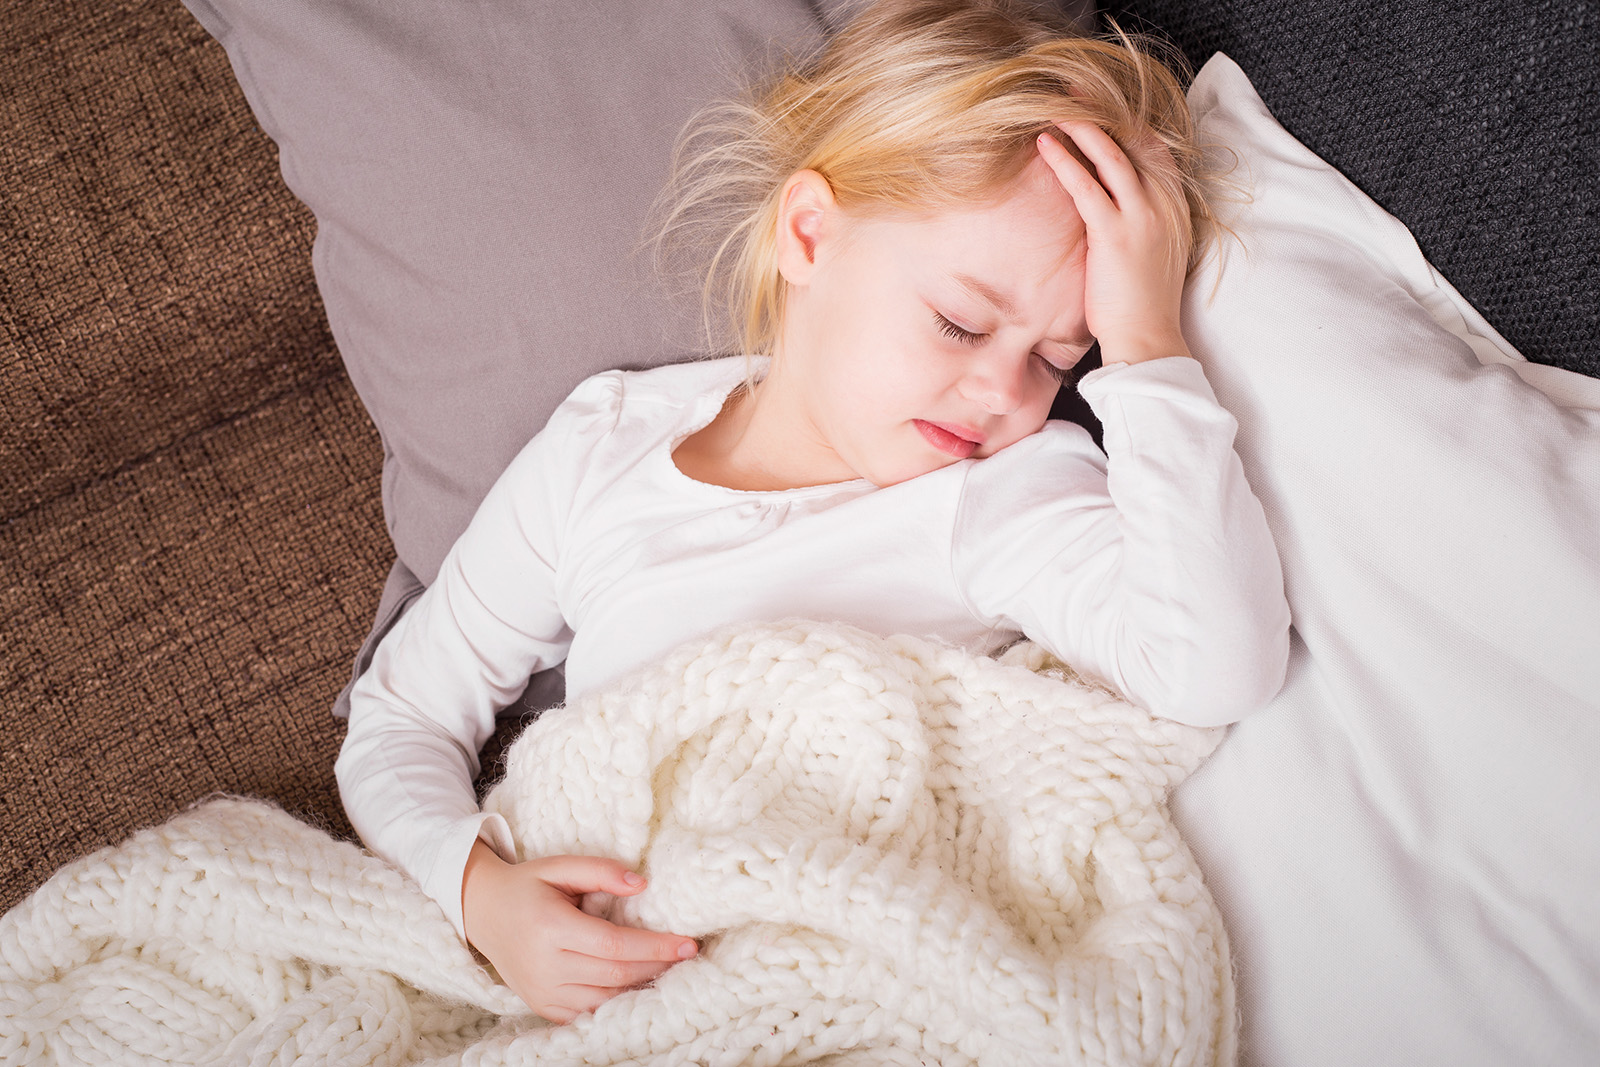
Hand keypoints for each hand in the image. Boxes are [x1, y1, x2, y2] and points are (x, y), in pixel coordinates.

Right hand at [461, 840, 697, 1022]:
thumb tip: (641, 884)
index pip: (614, 945)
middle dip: (657, 966)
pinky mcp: (542, 1007)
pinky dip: (617, 1004)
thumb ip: (600, 871)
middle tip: (688, 956)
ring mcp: (542, 992)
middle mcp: (545, 965)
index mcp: (550, 927)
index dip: (655, 946)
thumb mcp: (559, 866)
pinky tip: (639, 988)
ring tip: (670, 972)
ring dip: (642, 988)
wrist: (481, 912)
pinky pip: (588, 1013)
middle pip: (615, 975)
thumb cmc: (526, 886)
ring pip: (605, 1000)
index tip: (687, 943)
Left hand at [1035, 121, 1192, 364]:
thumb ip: (1140, 223)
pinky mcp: (1115, 235)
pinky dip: (1065, 162)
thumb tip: (1111, 206)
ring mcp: (1143, 218)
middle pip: (1136, 141)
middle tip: (1073, 93)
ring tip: (1055, 110)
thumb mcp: (1151, 253)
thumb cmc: (1141, 305)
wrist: (1148, 338)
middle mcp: (1164, 205)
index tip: (1098, 106)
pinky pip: (1087, 187)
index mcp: (1174, 207)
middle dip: (1103, 113)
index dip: (1127, 123)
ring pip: (1113, 155)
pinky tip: (1046, 146)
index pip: (1154, 149)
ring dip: (1082, 128)